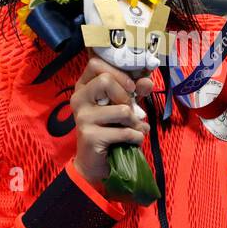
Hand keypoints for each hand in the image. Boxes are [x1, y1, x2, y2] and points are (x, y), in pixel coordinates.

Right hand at [71, 56, 153, 184]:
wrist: (94, 163)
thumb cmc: (108, 130)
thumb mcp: (122, 105)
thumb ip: (134, 91)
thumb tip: (148, 81)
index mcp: (83, 87)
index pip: (95, 64)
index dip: (118, 72)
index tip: (130, 87)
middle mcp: (78, 99)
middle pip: (105, 81)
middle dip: (126, 97)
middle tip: (130, 111)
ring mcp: (82, 118)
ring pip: (121, 109)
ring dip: (136, 122)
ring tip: (136, 129)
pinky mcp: (90, 136)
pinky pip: (124, 131)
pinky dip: (137, 137)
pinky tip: (135, 140)